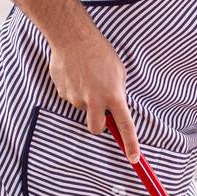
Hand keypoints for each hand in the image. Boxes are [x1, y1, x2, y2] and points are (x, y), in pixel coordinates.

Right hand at [47, 25, 140, 161]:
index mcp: (114, 96)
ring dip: (86, 99)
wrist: (72, 36)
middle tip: (100, 110)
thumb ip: (117, 92)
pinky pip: (71, 97)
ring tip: (86, 77)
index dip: (131, 145)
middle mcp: (95, 101)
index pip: (125, 127)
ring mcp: (77, 98)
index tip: (134, 159)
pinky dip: (74, 89)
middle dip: (99, 125)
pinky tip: (76, 73)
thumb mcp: (118, 72)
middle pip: (97, 129)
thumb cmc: (99, 51)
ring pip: (83, 108)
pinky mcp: (63, 92)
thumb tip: (114, 107)